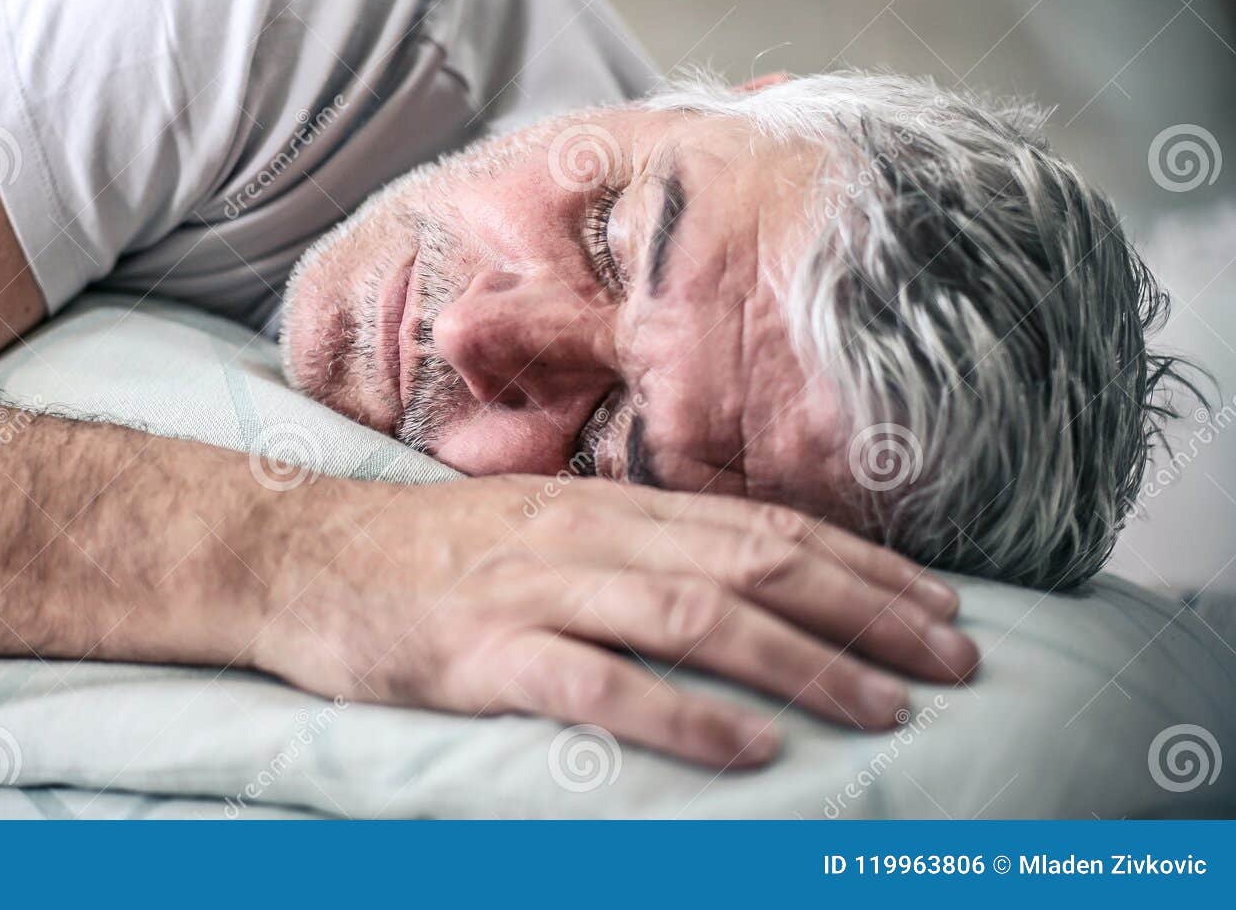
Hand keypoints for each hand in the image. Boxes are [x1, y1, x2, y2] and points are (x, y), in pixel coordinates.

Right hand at [248, 475, 976, 768]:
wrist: (295, 554)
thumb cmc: (423, 554)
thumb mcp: (536, 531)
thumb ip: (626, 550)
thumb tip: (729, 586)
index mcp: (606, 505)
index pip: (762, 526)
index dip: (861, 565)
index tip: (940, 604)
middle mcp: (587, 534)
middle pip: (753, 565)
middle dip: (866, 611)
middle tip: (955, 659)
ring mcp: (535, 588)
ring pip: (696, 615)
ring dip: (802, 662)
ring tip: (883, 705)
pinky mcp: (482, 649)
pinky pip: (600, 682)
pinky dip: (684, 714)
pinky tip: (751, 747)